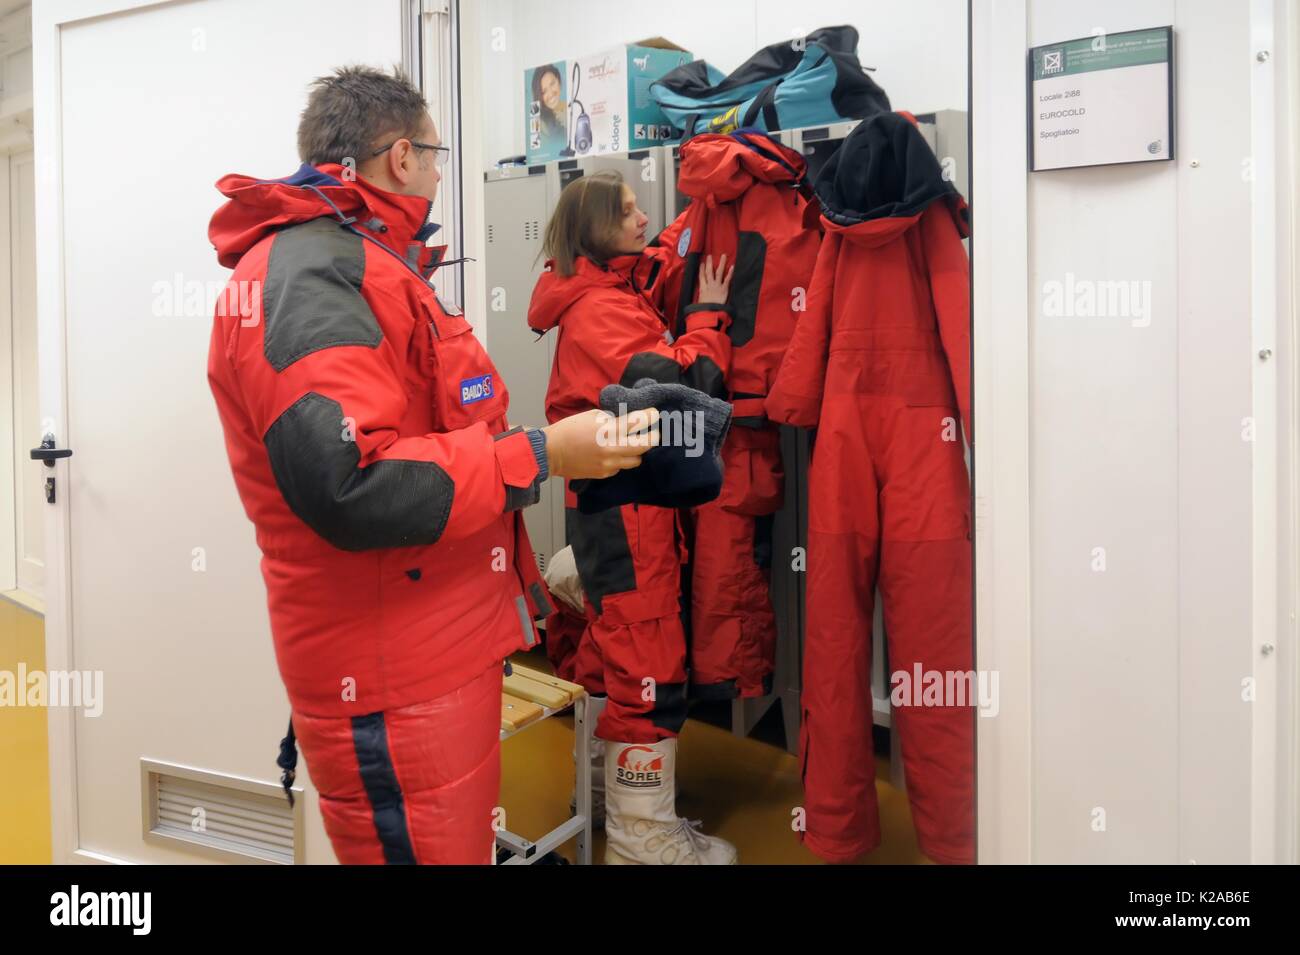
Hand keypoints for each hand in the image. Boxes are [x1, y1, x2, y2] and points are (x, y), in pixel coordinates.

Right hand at [541, 407, 660, 478]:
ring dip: (637, 452)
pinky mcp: (604, 474)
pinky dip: (621, 460)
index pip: (638, 422)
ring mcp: (609, 464)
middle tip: (652, 432)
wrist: (551, 452)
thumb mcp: (592, 416)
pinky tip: (613, 454)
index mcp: (609, 430)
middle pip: (646, 445)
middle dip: (652, 437)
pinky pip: (621, 467)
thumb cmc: (570, 429)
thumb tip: (625, 422)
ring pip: (636, 460)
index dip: (651, 416)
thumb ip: (612, 420)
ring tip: (630, 444)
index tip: (654, 414)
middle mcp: (613, 449)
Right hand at [696, 254, 733, 305]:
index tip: (702, 263)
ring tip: (723, 256)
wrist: (710, 313)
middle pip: (709, 272)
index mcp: (703, 288)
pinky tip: (732, 267)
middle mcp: (709, 285)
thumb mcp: (699, 302)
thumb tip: (700, 297)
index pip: (701, 276)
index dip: (701, 269)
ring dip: (721, 263)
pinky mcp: (724, 289)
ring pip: (719, 272)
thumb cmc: (704, 309)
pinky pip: (727, 280)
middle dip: (709, 263)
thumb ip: (701, 297)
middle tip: (709, 256)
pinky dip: (730, 273)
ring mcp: (717, 286)